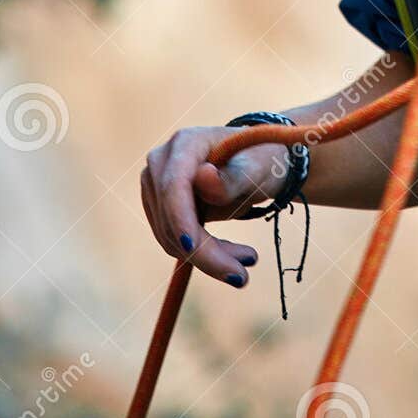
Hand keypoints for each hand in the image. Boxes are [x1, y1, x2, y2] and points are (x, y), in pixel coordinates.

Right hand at [140, 127, 289, 284]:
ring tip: (246, 260)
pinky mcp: (158, 205)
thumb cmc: (261, 161)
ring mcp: (156, 183)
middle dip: (203, 252)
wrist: (257, 164)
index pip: (174, 186)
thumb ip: (232, 177)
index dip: (181, 219)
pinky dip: (200, 253)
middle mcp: (163, 160)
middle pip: (170, 216)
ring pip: (169, 235)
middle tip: (242, 275)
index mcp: (186, 142)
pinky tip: (230, 254)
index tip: (195, 249)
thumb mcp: (257, 169)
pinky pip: (171, 239)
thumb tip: (203, 176)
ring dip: (205, 257)